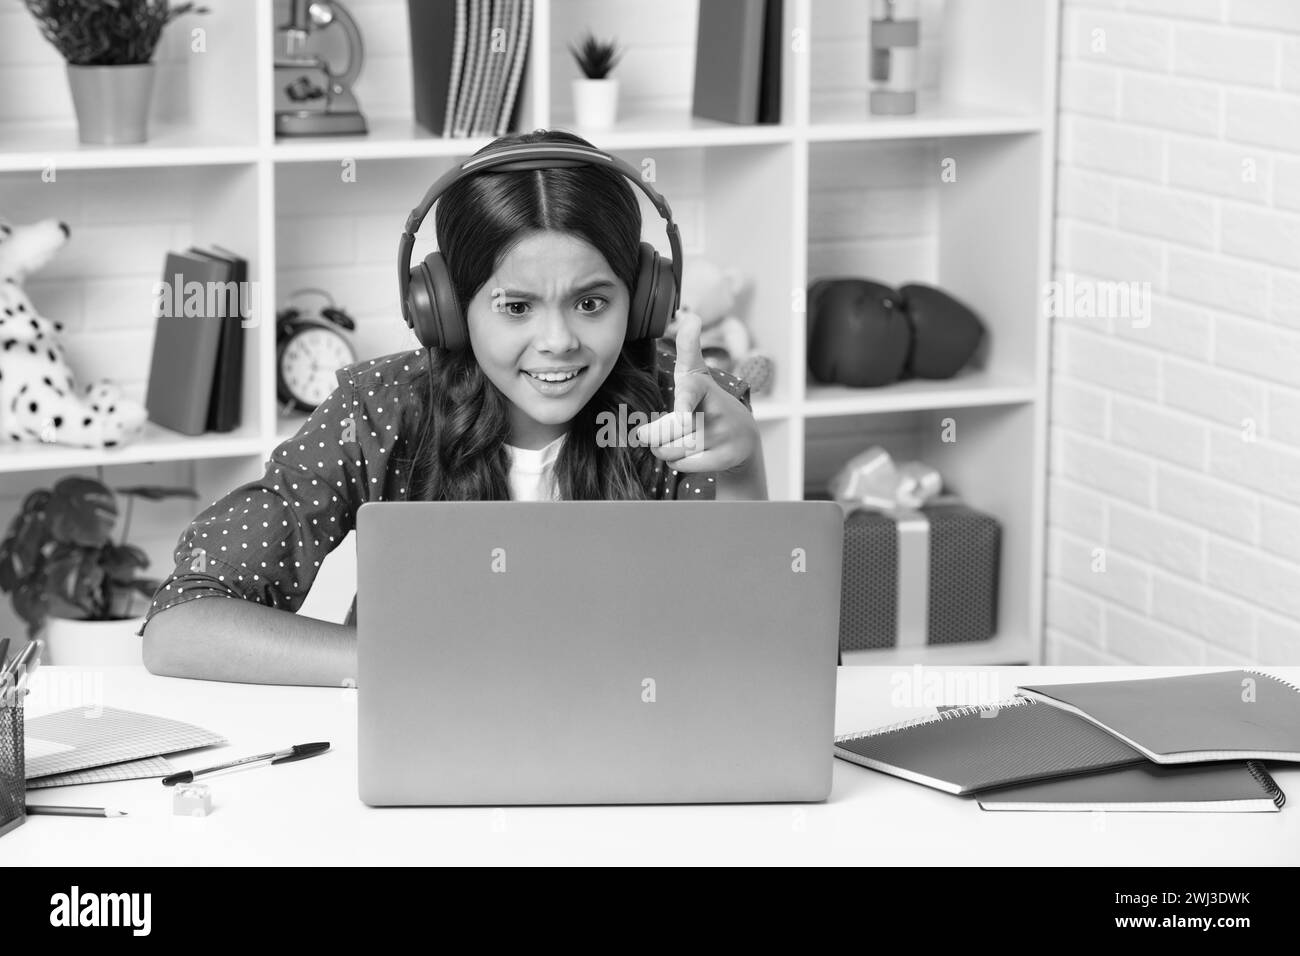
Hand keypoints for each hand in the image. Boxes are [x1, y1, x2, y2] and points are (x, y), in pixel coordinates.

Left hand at [630, 312, 758, 473]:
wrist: (743, 434)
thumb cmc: (706, 400)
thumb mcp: (697, 372)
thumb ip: (688, 347)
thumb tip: (691, 316)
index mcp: (700, 386)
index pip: (689, 395)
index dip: (683, 406)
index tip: (681, 416)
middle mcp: (714, 410)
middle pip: (666, 432)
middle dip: (653, 436)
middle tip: (652, 432)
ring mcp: (722, 435)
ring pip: (671, 451)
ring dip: (664, 450)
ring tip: (676, 440)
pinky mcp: (725, 458)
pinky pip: (682, 465)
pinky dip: (678, 462)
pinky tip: (691, 453)